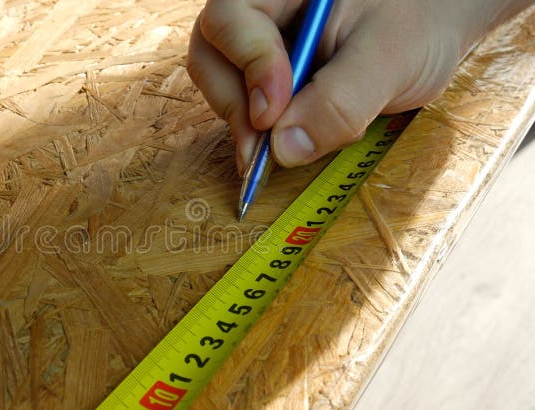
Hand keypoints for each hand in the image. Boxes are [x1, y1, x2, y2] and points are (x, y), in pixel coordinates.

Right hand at [187, 0, 532, 172]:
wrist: (439, 24)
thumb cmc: (422, 21)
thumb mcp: (391, 57)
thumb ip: (341, 100)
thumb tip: (284, 149)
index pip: (233, 16)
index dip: (248, 64)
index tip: (274, 113)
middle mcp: (264, 9)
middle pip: (212, 51)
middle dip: (234, 102)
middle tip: (262, 149)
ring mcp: (262, 41)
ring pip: (221, 80)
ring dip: (243, 123)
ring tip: (274, 154)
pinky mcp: (269, 74)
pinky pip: (244, 102)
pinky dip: (256, 132)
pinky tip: (276, 151)